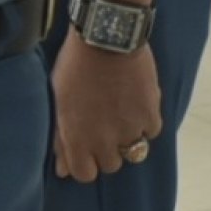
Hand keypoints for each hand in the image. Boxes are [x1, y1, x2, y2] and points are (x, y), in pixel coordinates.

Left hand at [49, 36, 163, 182]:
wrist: (106, 35)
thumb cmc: (75, 65)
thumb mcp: (59, 101)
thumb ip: (60, 138)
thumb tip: (61, 169)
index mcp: (77, 139)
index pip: (84, 174)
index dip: (86, 162)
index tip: (88, 148)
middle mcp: (104, 141)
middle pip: (111, 165)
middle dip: (108, 150)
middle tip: (106, 127)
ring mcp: (129, 129)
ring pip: (134, 151)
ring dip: (129, 137)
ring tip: (123, 115)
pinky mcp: (150, 114)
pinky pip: (152, 130)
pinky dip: (147, 120)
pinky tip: (138, 103)